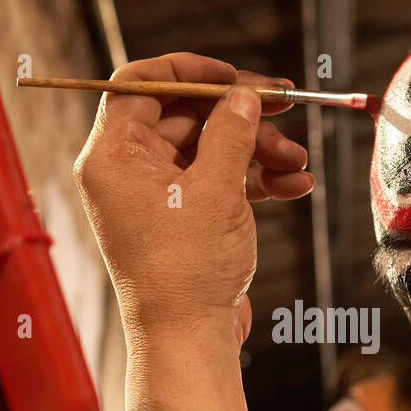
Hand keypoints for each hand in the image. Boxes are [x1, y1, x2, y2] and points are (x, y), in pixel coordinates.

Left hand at [73, 53, 312, 340]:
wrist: (189, 339)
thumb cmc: (186, 270)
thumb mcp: (215, 189)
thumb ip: (230, 131)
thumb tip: (243, 94)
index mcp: (113, 156)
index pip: (139, 85)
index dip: (188, 71)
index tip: (233, 75)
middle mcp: (128, 172)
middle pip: (185, 115)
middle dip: (240, 115)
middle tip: (285, 106)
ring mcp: (157, 197)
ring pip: (210, 149)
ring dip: (258, 149)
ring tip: (297, 159)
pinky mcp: (184, 221)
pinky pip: (219, 182)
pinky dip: (256, 180)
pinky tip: (296, 184)